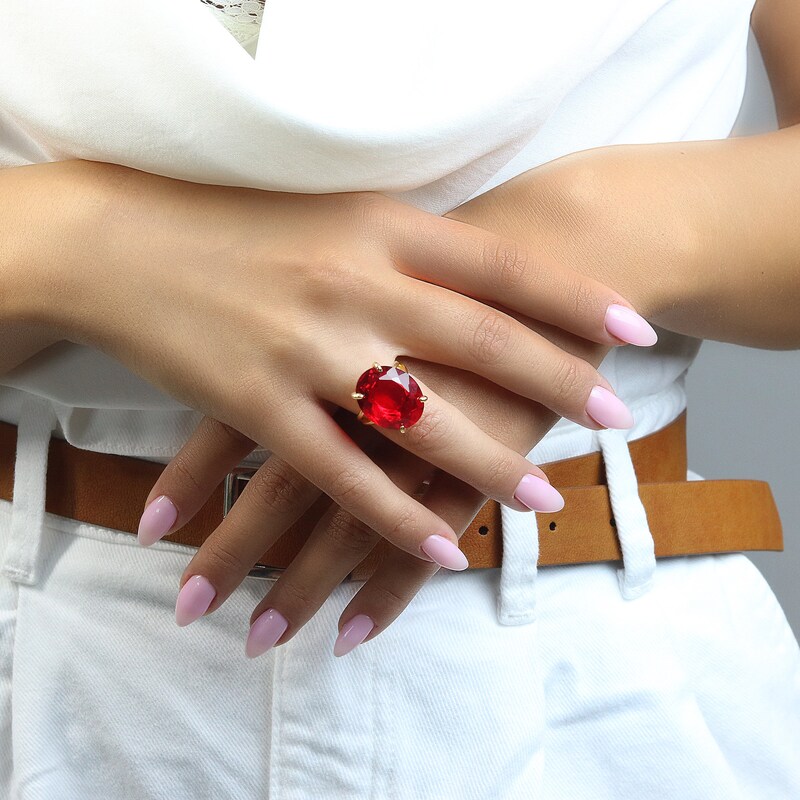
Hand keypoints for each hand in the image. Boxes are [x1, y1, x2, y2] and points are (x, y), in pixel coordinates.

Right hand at [135, 161, 656, 654]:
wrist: (128, 241)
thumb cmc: (243, 224)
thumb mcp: (337, 216)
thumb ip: (412, 247)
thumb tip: (491, 282)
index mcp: (380, 230)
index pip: (500, 265)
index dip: (574, 297)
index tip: (632, 327)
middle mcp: (354, 285)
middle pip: (479, 341)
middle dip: (555, 382)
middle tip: (613, 415)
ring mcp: (306, 348)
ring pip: (417, 420)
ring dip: (489, 465)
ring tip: (544, 498)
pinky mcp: (258, 405)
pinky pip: (341, 475)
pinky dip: (396, 518)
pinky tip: (443, 549)